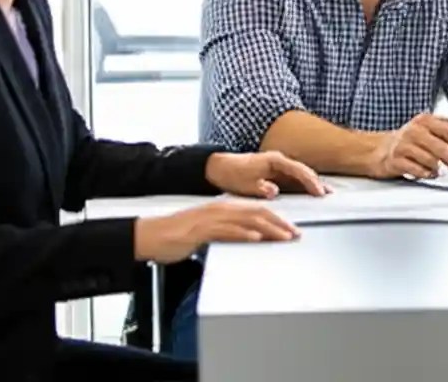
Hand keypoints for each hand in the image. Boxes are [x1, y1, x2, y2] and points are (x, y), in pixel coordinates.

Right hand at [134, 200, 299, 263]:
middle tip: (296, 234)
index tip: (292, 229)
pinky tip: (256, 238)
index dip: (277, 219)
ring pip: (247, 220)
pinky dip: (244, 234)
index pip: (256, 210)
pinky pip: (227, 230)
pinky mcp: (201, 230)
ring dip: (269, 229)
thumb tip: (246, 239)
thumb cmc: (176, 236)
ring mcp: (211, 218)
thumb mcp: (208, 232)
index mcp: (223, 208)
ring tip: (284, 236)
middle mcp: (220, 209)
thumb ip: (228, 233)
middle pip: (257, 213)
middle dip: (280, 223)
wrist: (150, 235)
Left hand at [205, 151, 330, 197]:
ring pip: (300, 174)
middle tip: (329, 194)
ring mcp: (279, 166)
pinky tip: (310, 191)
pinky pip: (294, 178)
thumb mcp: (246, 184)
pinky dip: (303, 184)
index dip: (310, 182)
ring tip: (326, 193)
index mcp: (275, 160)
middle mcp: (279, 161)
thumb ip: (262, 188)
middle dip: (317, 182)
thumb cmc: (233, 174)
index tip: (319, 192)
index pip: (298, 170)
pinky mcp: (276, 173)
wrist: (220, 167)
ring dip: (312, 183)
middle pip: (303, 171)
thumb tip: (275, 191)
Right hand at [371, 113, 447, 178]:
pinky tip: (428, 173)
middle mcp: (414, 130)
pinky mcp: (395, 160)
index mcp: (425, 120)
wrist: (379, 150)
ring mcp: (403, 145)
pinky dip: (426, 174)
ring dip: (439, 168)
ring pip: (430, 160)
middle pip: (441, 146)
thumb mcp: (430, 132)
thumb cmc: (411, 142)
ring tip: (440, 170)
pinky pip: (417, 169)